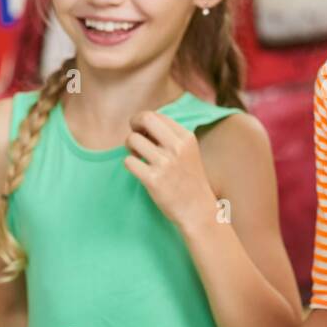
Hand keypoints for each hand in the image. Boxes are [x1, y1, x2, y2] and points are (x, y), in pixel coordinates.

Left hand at [124, 110, 218, 234]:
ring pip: (132, 140)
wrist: (198, 210)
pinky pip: (128, 161)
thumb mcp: (188, 152)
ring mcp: (165, 164)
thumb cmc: (189, 180)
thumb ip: (170, 136)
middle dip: (133, 126)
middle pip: (144, 118)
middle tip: (135, 139)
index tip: (144, 134)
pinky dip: (130, 164)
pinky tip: (139, 171)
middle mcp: (177, 147)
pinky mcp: (153, 180)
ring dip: (130, 148)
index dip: (143, 122)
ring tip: (139, 158)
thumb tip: (141, 123)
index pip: (156, 115)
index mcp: (186, 137)